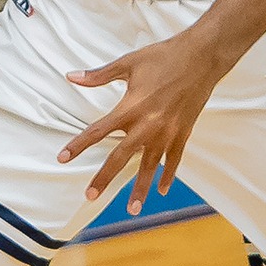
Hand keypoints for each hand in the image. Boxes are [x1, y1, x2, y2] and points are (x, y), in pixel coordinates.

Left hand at [58, 33, 230, 215]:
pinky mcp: (183, 132)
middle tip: (90, 196)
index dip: (79, 145)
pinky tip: (162, 190)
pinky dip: (168, 175)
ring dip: (140, 188)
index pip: (98, 131)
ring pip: (150, 166)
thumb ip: (99, 75)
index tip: (63, 158)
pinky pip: (174, 160)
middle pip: (121, 157)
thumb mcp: (128, 63)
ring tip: (132, 209)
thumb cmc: (164, 56)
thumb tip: (71, 77)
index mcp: (132, 107)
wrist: (202, 57)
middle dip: (104, 178)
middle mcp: (148, 125)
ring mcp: (168, 132)